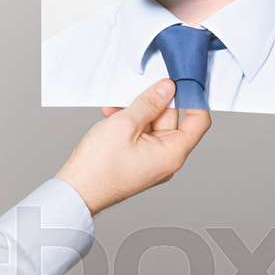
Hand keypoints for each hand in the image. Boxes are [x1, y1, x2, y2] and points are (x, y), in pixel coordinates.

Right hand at [55, 79, 210, 216]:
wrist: (75, 192)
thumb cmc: (98, 168)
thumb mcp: (125, 124)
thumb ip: (149, 103)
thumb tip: (167, 89)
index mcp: (172, 153)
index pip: (198, 121)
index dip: (192, 98)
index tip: (179, 82)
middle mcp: (166, 159)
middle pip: (172, 120)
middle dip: (152, 103)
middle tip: (133, 94)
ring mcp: (152, 161)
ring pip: (152, 125)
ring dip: (135, 112)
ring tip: (114, 110)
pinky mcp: (137, 161)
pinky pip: (140, 135)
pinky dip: (128, 124)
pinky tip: (111, 118)